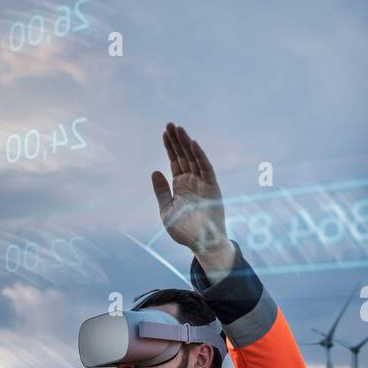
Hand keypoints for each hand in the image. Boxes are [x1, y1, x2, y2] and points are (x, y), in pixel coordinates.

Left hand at [151, 122, 233, 271]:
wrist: (201, 243)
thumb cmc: (184, 230)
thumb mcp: (166, 210)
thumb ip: (161, 191)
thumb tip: (155, 171)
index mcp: (180, 186)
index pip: (174, 162)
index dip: (170, 147)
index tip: (164, 133)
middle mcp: (191, 181)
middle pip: (183, 156)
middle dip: (177, 140)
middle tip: (170, 124)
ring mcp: (202, 183)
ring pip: (193, 158)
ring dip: (186, 144)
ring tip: (179, 129)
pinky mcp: (212, 187)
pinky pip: (206, 168)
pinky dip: (200, 156)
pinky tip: (193, 144)